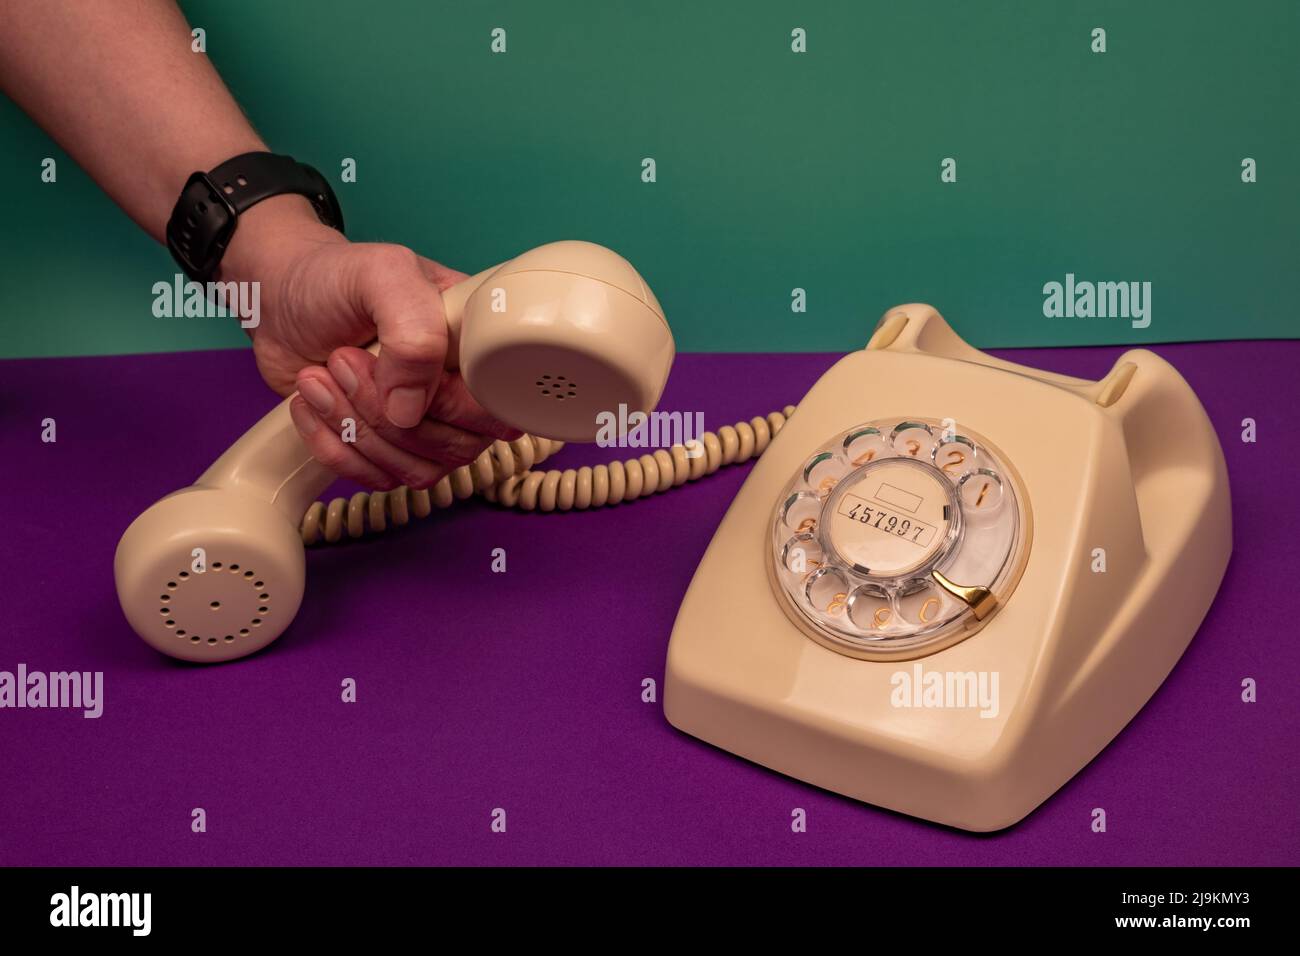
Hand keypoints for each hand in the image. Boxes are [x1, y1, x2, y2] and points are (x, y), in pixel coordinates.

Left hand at [223, 195, 520, 489]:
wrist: (278, 297)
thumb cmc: (334, 278)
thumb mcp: (383, 274)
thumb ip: (414, 333)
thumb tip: (411, 411)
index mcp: (474, 347)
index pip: (494, 408)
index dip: (444, 404)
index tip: (385, 366)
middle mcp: (459, 391)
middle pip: (454, 447)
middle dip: (382, 412)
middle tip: (341, 361)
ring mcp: (425, 425)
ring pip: (417, 470)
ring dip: (355, 429)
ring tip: (320, 378)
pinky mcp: (384, 449)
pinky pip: (376, 478)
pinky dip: (334, 446)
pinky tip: (311, 403)